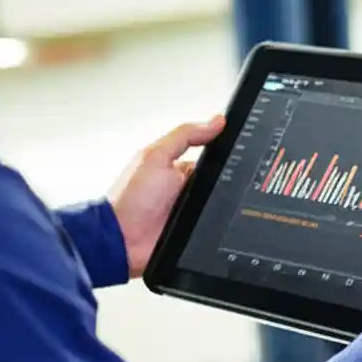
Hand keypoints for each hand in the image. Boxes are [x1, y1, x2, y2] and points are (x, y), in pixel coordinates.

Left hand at [109, 115, 225, 277]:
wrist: (122, 240)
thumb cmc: (130, 199)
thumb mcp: (156, 156)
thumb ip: (185, 136)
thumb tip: (216, 121)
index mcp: (177, 169)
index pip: (211, 158)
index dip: (225, 154)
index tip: (239, 149)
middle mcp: (186, 191)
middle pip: (219, 183)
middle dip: (226, 183)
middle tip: (221, 183)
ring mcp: (190, 213)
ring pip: (221, 206)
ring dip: (221, 205)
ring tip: (212, 205)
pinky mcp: (194, 234)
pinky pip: (215, 227)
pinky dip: (218, 225)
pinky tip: (216, 222)